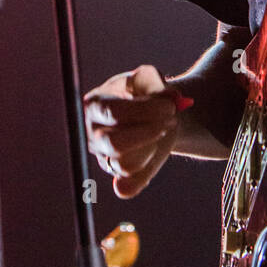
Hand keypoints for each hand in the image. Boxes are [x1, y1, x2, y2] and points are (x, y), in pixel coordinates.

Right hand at [84, 64, 177, 197]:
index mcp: (95, 106)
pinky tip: (154, 155)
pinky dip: (142, 178)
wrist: (159, 112)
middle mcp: (94, 135)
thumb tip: (172, 97)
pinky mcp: (118, 177)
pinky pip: (127, 187)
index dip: (145, 111)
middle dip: (148, 132)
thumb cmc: (148, 93)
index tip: (170, 106)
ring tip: (161, 132)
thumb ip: (154, 81)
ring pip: (125, 166)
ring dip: (151, 148)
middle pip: (114, 143)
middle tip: (170, 121)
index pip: (114, 113)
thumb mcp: (148, 78)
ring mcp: (104, 158)